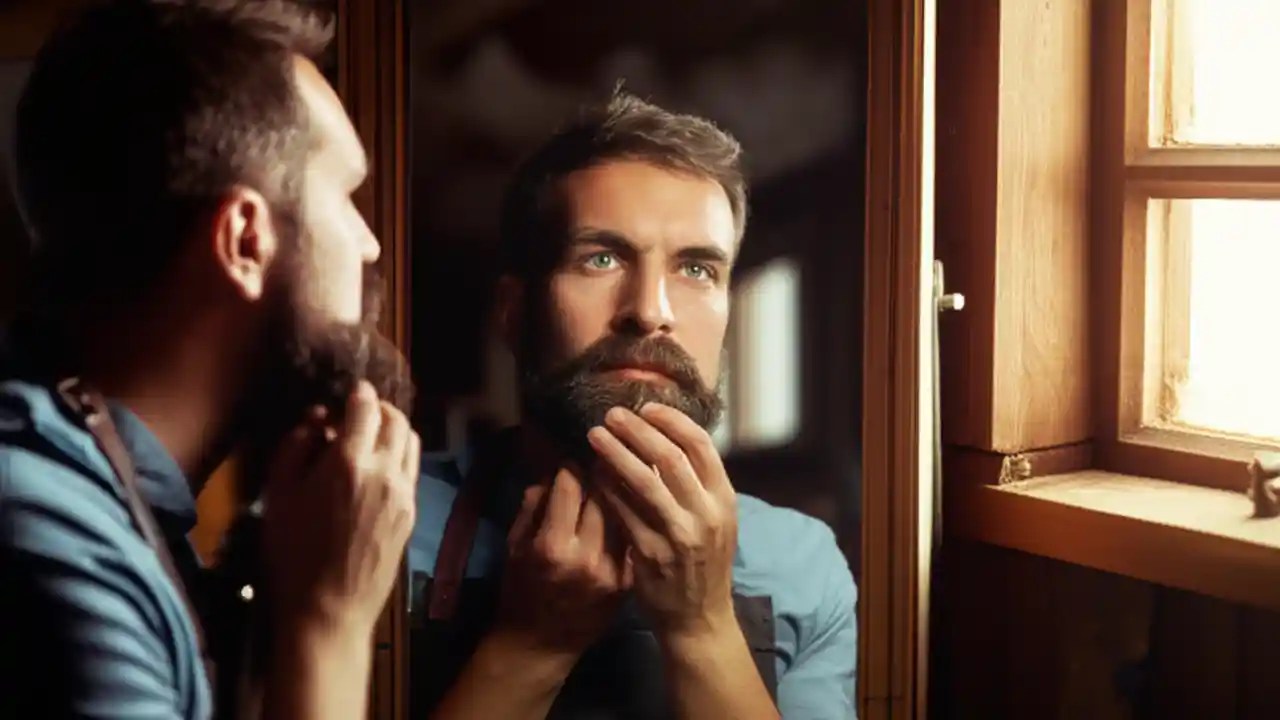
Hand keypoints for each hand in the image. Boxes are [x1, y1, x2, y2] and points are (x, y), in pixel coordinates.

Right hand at [261, 381, 420, 633]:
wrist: (329, 610)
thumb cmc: (292, 554)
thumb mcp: (278, 496)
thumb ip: (296, 447)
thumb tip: (317, 418)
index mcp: (350, 462)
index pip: (366, 407)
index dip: (358, 393)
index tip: (349, 391)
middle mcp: (386, 472)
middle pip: (397, 420)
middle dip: (380, 408)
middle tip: (360, 411)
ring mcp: (405, 494)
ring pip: (411, 443)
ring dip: (394, 431)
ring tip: (371, 437)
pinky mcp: (412, 514)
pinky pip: (411, 471)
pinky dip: (399, 457)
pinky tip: (377, 469)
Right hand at [495, 467, 632, 658]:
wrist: (540, 644)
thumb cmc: (520, 589)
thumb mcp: (515, 543)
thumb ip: (534, 503)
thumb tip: (552, 462)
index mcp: (553, 545)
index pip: (571, 486)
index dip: (574, 460)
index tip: (576, 445)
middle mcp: (587, 557)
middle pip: (605, 495)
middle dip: (605, 467)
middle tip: (607, 448)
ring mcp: (613, 571)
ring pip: (627, 513)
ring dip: (626, 486)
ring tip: (626, 464)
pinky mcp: (629, 581)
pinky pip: (634, 536)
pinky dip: (634, 515)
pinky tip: (635, 498)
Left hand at [587, 404, 738, 640]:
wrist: (698, 617)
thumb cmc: (703, 562)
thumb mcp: (713, 519)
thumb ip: (696, 484)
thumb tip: (664, 437)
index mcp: (722, 499)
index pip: (700, 445)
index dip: (671, 420)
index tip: (646, 407)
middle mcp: (704, 514)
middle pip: (669, 457)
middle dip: (637, 430)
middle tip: (612, 414)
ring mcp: (678, 535)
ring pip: (643, 481)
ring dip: (616, 453)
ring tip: (595, 435)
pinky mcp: (650, 554)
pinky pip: (623, 512)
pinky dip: (606, 488)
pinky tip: (592, 474)